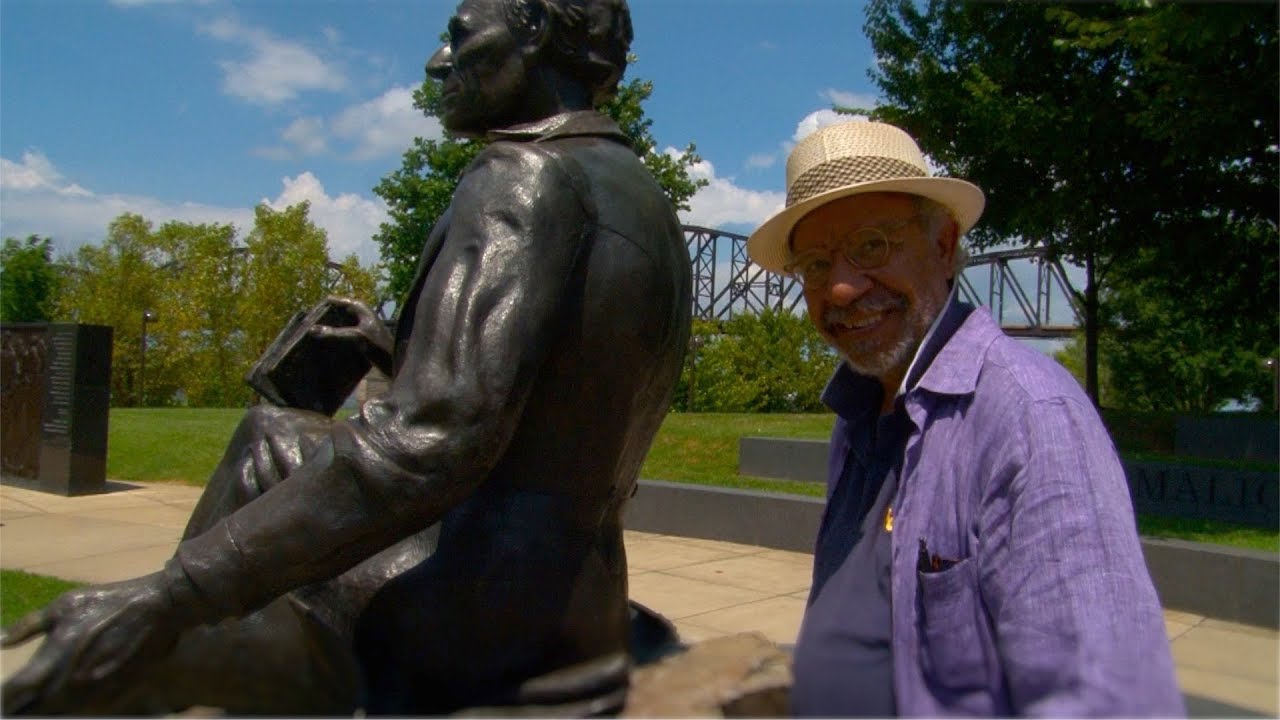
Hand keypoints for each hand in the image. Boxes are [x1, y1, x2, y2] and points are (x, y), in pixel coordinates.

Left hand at [1, 574, 180, 714]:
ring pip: (56, 717)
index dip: (4, 699)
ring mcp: (91, 697)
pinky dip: (70, 711)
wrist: (159, 608)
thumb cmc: (110, 601)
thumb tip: (1, 641)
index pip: (11, 696)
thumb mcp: (66, 604)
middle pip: (30, 713)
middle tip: (21, 701)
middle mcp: (67, 687)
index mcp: (50, 662)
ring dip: (46, 711)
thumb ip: (29, 625)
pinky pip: (82, 714)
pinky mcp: (112, 699)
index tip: (5, 696)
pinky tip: (71, 699)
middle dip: (21, 709)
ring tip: (45, 701)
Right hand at [310, 296, 393, 376]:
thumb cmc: (379, 346)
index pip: (332, 301)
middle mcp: (358, 313)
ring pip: (336, 324)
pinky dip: (332, 338)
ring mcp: (359, 325)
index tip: (305, 318)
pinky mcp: (359, 337)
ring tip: (310, 337)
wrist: (396, 361)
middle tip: (304, 329)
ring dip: (326, 329)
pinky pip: (340, 334)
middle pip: (334, 312)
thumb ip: (334, 333)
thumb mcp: (355, 337)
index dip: (319, 308)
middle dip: (320, 319)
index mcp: (358, 307)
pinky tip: (322, 346)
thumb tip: (312, 329)